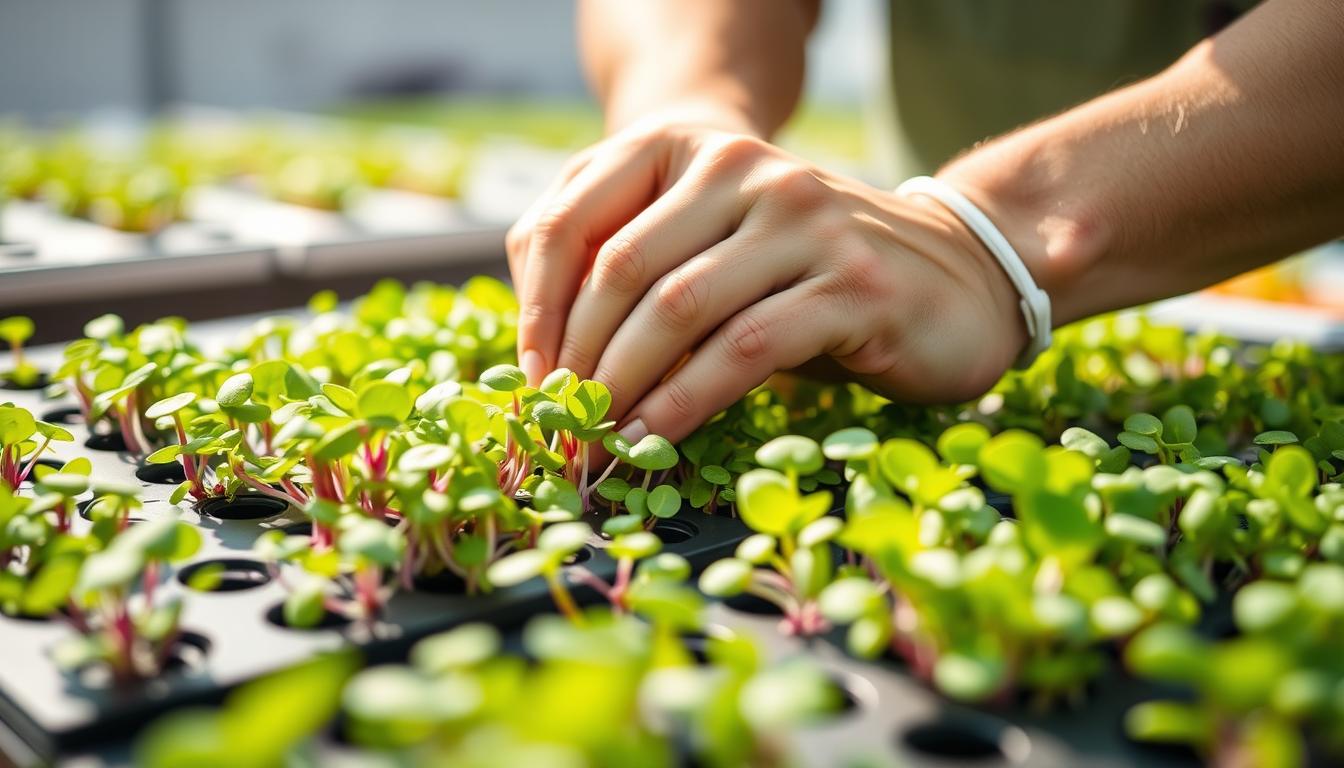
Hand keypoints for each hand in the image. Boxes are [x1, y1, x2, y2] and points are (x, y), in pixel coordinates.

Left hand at [507, 120, 1027, 442]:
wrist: (961, 273)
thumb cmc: (816, 276)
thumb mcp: (724, 251)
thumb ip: (649, 269)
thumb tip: (550, 349)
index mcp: (697, 150)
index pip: (580, 221)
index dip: (539, 306)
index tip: (530, 376)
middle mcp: (748, 171)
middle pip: (622, 269)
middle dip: (578, 358)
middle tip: (559, 423)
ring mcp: (804, 223)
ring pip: (677, 309)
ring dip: (623, 387)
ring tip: (597, 440)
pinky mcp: (851, 285)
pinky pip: (742, 350)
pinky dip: (684, 403)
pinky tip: (654, 439)